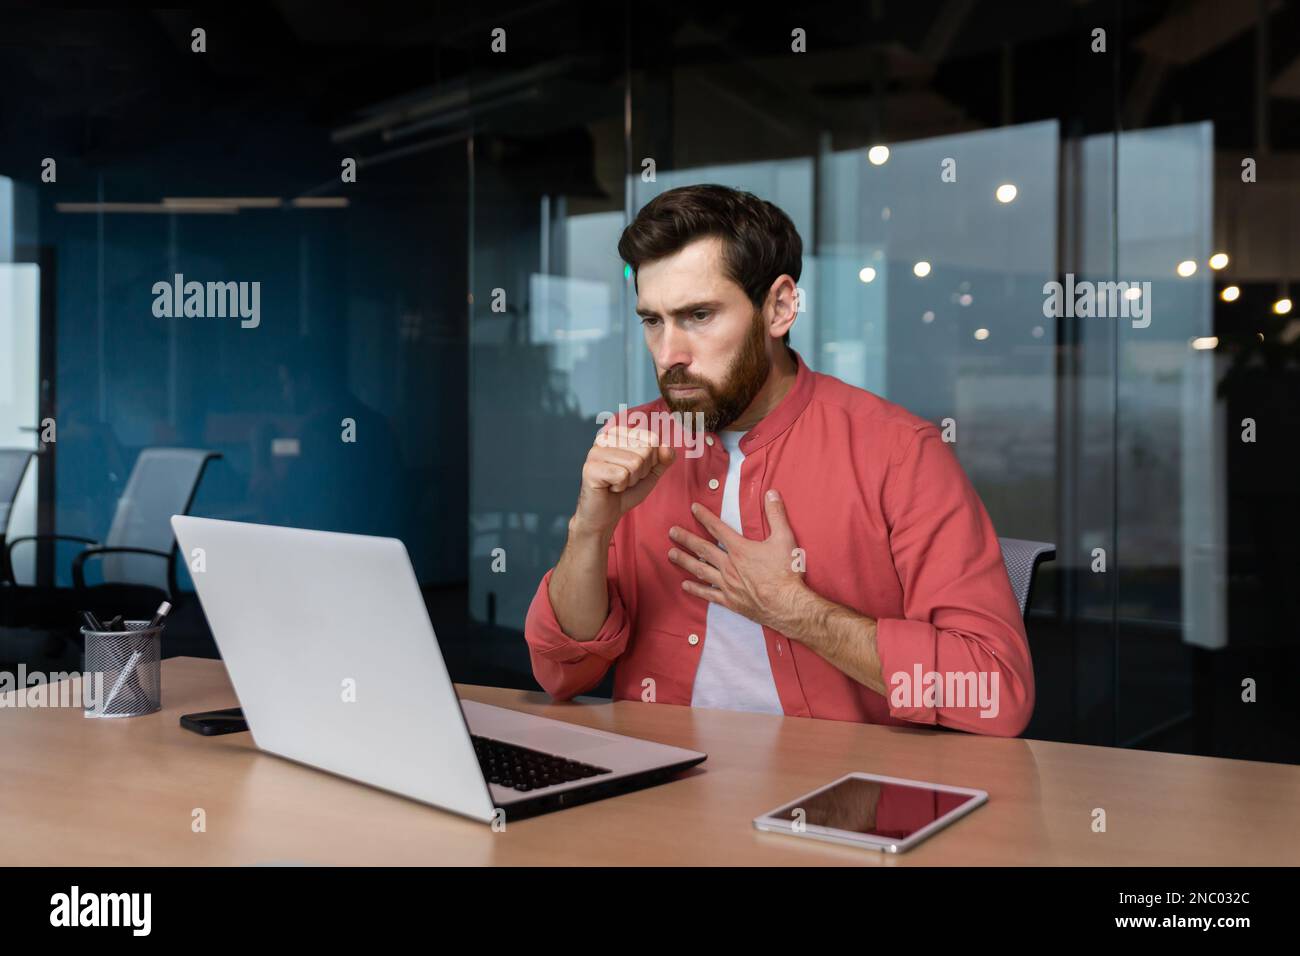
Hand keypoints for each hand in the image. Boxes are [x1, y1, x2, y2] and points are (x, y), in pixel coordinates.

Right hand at [572, 426, 675, 536]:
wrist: (606, 515)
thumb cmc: (626, 491)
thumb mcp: (651, 472)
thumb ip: (664, 458)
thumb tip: (666, 448)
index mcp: (619, 433)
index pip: (652, 439)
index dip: (651, 461)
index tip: (635, 470)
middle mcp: (605, 437)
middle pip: (645, 450)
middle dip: (641, 471)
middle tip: (625, 479)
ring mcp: (595, 452)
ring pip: (634, 463)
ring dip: (631, 480)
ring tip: (617, 484)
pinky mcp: (590, 468)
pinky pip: (622, 475)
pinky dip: (620, 487)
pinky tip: (609, 488)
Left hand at [667, 489, 811, 632]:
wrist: (786, 604)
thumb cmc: (786, 572)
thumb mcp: (785, 538)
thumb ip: (777, 514)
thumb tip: (772, 493)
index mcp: (740, 549)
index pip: (718, 528)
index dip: (704, 517)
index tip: (693, 509)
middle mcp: (729, 565)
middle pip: (703, 549)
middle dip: (686, 538)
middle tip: (671, 532)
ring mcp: (727, 584)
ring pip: (700, 570)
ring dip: (685, 561)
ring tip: (671, 554)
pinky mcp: (730, 600)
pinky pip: (708, 594)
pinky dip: (696, 589)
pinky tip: (685, 585)